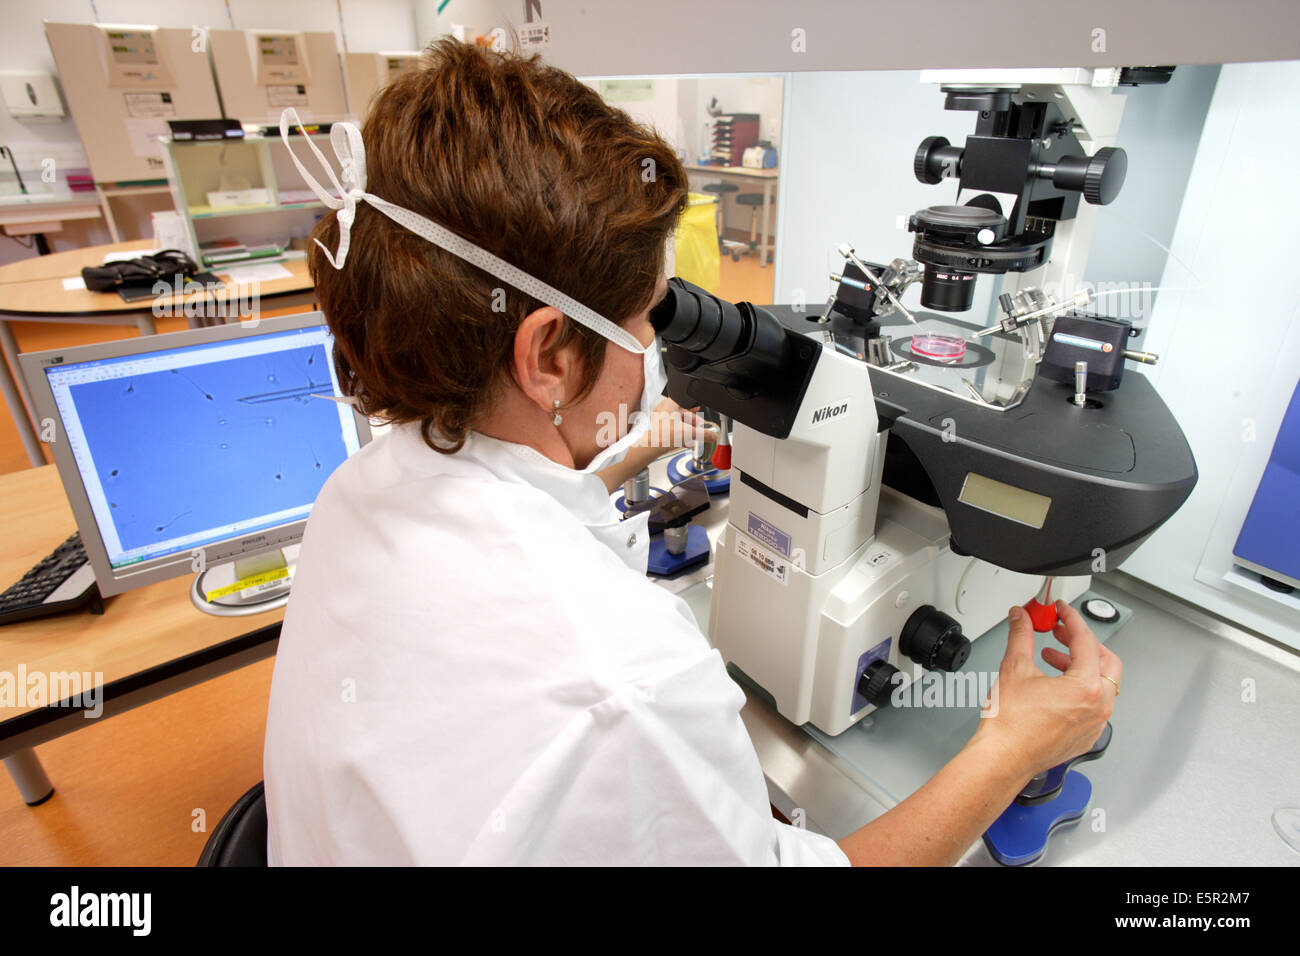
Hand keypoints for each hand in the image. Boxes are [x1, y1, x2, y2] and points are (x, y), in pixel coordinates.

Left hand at [636, 398, 714, 453]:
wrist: (648, 446)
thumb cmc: (662, 435)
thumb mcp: (688, 433)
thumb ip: (703, 434)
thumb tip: (713, 435)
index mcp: (671, 403)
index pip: (686, 402)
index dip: (695, 408)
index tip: (699, 410)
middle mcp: (664, 409)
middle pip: (683, 413)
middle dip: (692, 423)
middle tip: (699, 428)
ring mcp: (659, 418)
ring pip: (677, 422)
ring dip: (686, 430)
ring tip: (693, 437)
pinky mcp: (657, 428)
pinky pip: (671, 429)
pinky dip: (679, 434)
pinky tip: (685, 442)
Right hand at [972, 599, 1120, 784]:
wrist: (1003, 756)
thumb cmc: (1010, 723)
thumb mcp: (1014, 668)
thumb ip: (1022, 635)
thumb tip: (1021, 618)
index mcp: (1086, 687)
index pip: (1086, 641)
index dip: (1071, 619)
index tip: (1061, 611)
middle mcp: (1098, 707)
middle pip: (1106, 662)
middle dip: (1083, 643)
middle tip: (1062, 633)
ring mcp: (1094, 724)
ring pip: (1102, 685)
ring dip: (1081, 666)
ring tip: (1053, 659)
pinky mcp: (1086, 735)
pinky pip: (1094, 706)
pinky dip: (1080, 689)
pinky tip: (1056, 686)